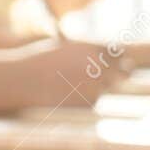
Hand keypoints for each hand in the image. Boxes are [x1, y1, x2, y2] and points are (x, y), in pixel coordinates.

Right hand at [9, 39, 127, 107]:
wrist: (24, 80)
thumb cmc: (39, 61)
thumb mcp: (63, 49)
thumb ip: (87, 52)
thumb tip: (105, 57)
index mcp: (93, 48)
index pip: (120, 52)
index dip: (121, 58)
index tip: (121, 61)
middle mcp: (99, 65)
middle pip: (124, 72)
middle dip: (122, 74)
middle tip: (122, 76)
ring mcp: (97, 84)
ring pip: (107, 87)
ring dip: (96, 87)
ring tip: (69, 84)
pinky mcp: (91, 101)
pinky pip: (94, 100)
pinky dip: (84, 98)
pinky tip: (65, 94)